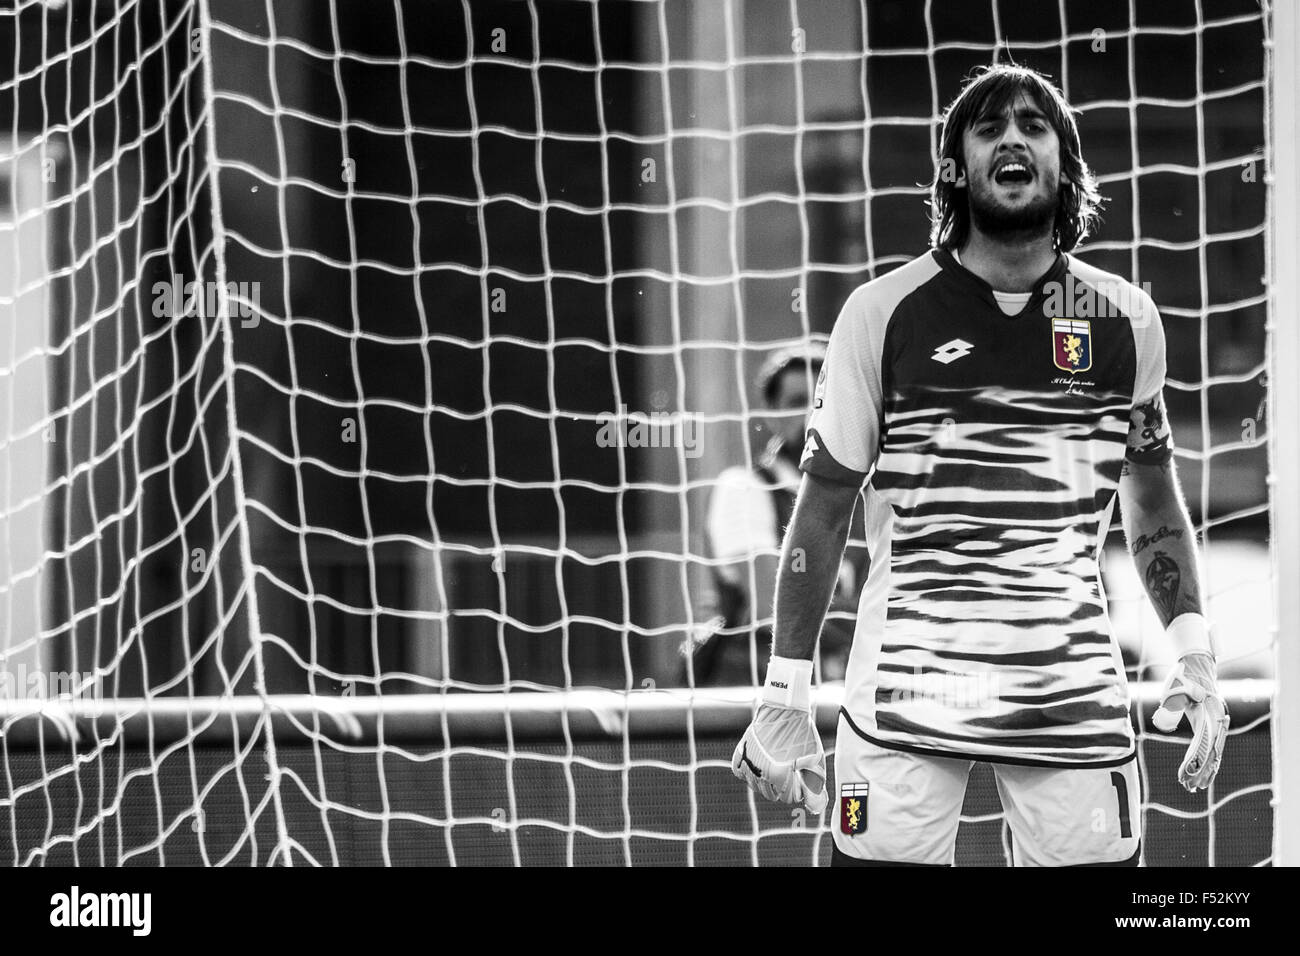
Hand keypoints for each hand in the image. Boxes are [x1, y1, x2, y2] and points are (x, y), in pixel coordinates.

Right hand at [732, 656, 826, 813]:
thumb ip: (814, 786)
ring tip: (777, 768)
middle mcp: (761, 770)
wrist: (786, 708)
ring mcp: (749, 760)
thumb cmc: (803, 734)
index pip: (787, 798)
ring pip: (754, 785)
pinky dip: (746, 772)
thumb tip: (814, 808)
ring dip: (766, 781)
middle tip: (790, 774)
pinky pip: (739, 771)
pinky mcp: (741, 750)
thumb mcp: (814, 760)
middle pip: (770, 794)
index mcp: (780, 775)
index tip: (800, 780)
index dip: (796, 791)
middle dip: (782, 788)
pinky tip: (758, 765)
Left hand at [1152, 652, 1228, 791]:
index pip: (1201, 745)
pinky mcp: (1214, 724)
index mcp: (1208, 714)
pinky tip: (1205, 774)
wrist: (1196, 665)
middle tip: (1189, 788)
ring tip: (1196, 787)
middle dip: (1201, 772)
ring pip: (1215, 752)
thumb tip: (1160, 724)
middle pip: (1211, 753)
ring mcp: (1218, 723)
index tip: (1183, 776)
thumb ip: (1169, 706)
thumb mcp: (1173, 689)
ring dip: (1206, 770)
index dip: (1193, 762)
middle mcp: (1217, 721)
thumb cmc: (1182, 677)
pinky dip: (1209, 761)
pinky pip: (1214, 746)